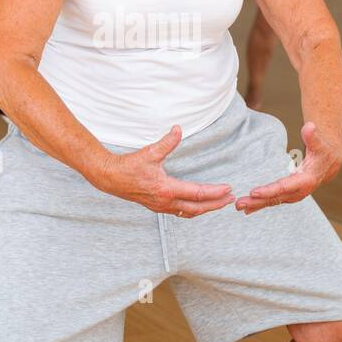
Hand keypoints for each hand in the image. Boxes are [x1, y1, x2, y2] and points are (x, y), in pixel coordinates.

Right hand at [93, 125, 234, 217]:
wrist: (110, 178)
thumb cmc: (130, 166)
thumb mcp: (149, 153)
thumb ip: (167, 142)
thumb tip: (178, 129)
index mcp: (166, 189)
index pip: (197, 194)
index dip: (215, 192)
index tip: (228, 189)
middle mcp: (165, 201)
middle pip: (197, 208)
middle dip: (216, 205)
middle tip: (231, 200)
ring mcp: (161, 207)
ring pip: (189, 213)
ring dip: (205, 209)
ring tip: (219, 203)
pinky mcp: (157, 207)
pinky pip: (180, 212)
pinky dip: (193, 210)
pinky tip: (198, 205)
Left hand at [235, 120, 341, 214]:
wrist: (329, 162)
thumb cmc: (324, 150)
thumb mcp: (320, 142)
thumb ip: (313, 136)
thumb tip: (310, 126)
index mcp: (306, 180)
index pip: (285, 187)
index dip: (269, 190)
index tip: (254, 192)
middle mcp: (299, 191)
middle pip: (276, 197)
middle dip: (257, 201)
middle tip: (239, 203)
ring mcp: (294, 194)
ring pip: (273, 201)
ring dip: (256, 205)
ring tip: (239, 206)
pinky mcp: (289, 194)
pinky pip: (274, 201)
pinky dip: (261, 205)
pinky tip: (248, 209)